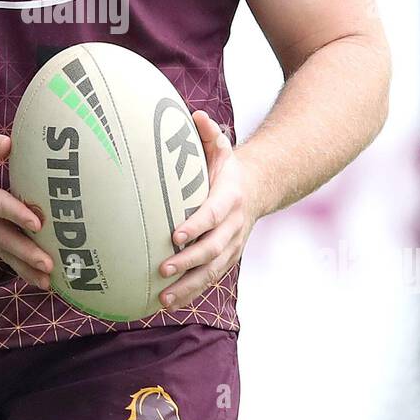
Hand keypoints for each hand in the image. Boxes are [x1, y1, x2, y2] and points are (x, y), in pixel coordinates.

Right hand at [0, 130, 53, 289]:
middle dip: (26, 253)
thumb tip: (9, 144)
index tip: (38, 224)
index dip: (17, 214)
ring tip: (48, 283)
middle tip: (48, 265)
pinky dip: (21, 268)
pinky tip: (40, 280)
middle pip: (4, 237)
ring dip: (25, 268)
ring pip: (4, 252)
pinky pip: (3, 253)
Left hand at [157, 111, 255, 309]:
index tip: (174, 236)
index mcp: (228, 200)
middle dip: (188, 262)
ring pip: (211, 272)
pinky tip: (166, 304)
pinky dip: (190, 294)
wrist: (256, 190)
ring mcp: (231, 246)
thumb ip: (209, 134)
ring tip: (163, 299)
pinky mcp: (226, 259)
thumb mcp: (222, 148)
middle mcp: (233, 227)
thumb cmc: (226, 168)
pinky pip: (208, 280)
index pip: (211, 216)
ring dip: (188, 287)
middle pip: (212, 250)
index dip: (195, 226)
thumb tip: (197, 115)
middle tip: (163, 269)